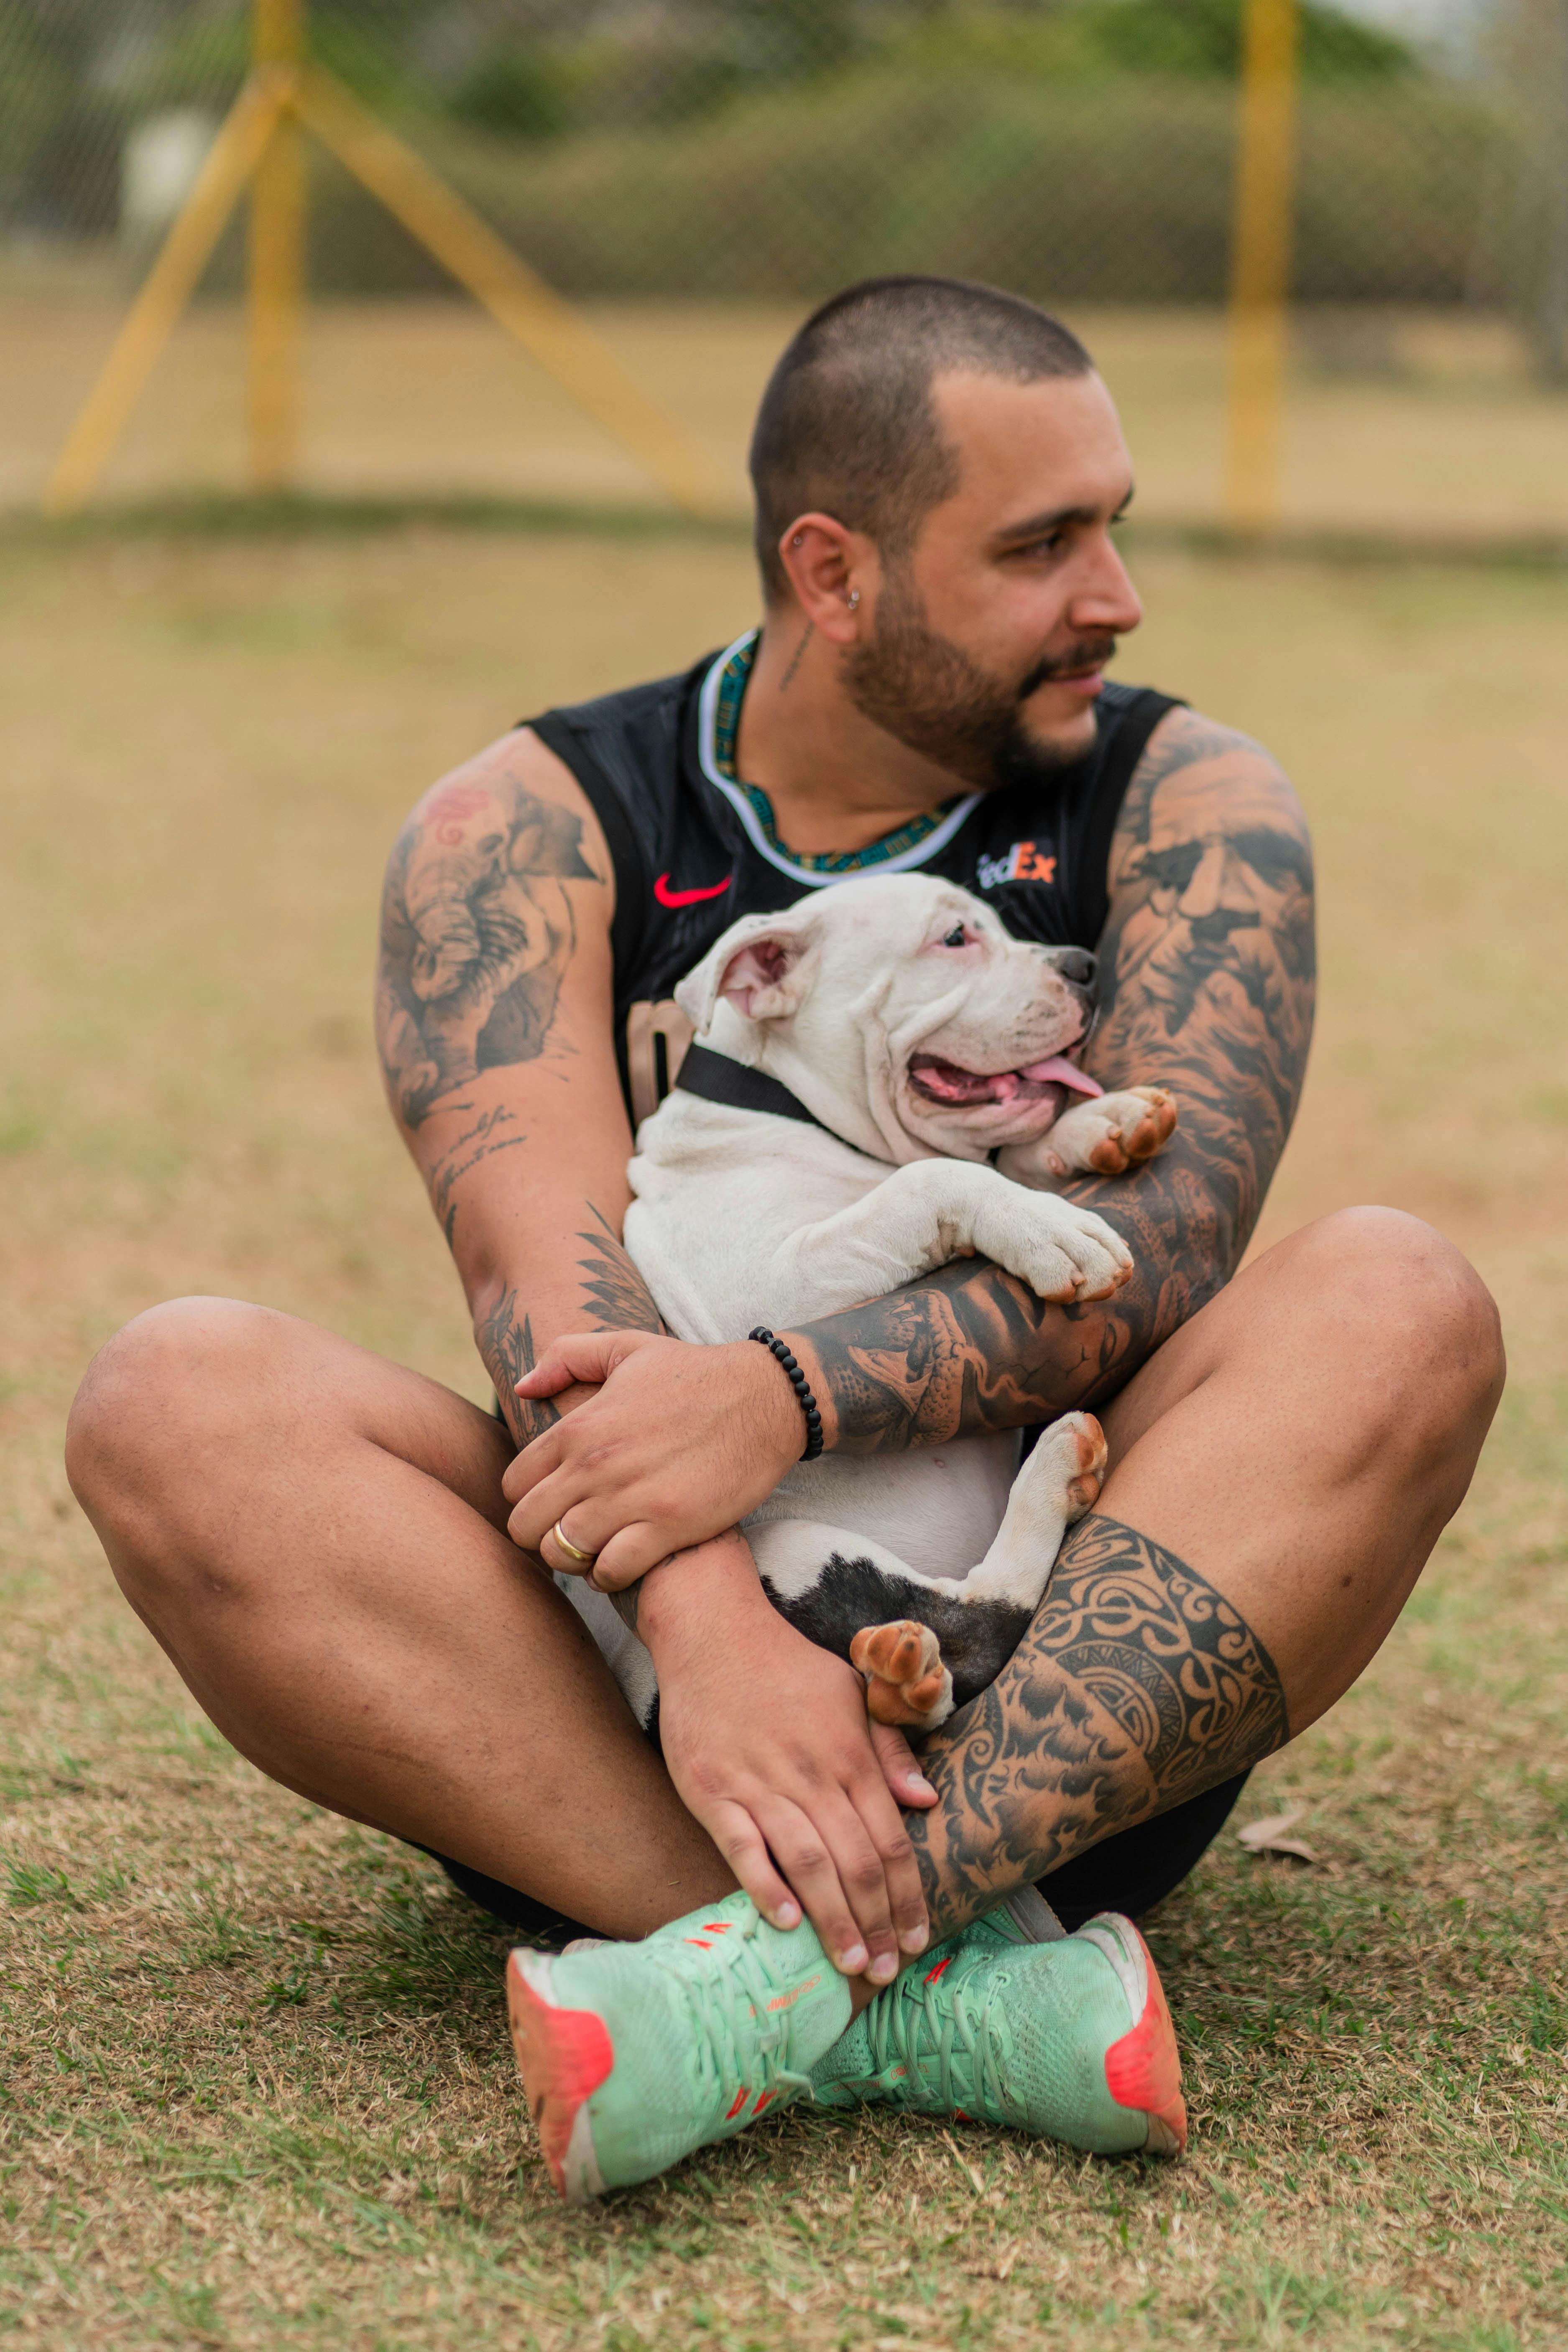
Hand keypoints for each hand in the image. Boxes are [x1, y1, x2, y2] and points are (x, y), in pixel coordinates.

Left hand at [504, 1330, 804, 1585]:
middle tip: (570, 1533)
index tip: (553, 1504)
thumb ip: (566, 1357)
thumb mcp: (627, 1346)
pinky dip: (610, 1575)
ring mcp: (631, 1497)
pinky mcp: (670, 1525)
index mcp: (579, 1427)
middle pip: (526, 1527)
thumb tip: (522, 1386)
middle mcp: (595, 1465)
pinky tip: (625, 1561)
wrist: (767, 1398)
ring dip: (574, 1559)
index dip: (527, 1500)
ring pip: (563, 1553)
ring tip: (597, 1549)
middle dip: (540, 1537)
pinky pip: (611, 1571)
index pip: (514, 1485)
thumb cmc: (696, 1375)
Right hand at [643, 1535, 936, 1981]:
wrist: (715, 1633)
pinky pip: (744, 1846)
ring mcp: (760, 1783)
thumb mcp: (852, 1694)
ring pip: (808, 1863)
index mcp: (850, 1755)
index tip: (918, 1938)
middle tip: (887, 1971)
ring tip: (851, 1963)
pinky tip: (787, 1922)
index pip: (890, 1841)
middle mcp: (811, 1774)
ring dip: (834, 1919)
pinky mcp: (713, 1790)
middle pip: (855, 1862)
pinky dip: (766, 1886)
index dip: (907, 1896)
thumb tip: (926, 1801)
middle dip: (876, 1923)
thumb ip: (889, 1749)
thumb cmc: (788, 1667)